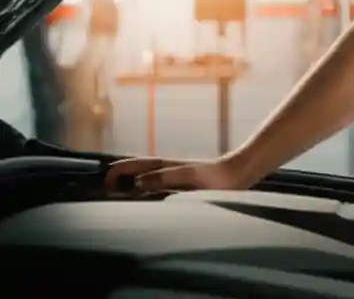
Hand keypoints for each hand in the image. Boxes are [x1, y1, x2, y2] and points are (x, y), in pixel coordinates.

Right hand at [103, 155, 251, 195]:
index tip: (104, 184)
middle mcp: (164, 170)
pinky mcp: (178, 187)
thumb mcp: (186, 176)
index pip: (132, 164)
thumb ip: (163, 178)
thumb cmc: (214, 175)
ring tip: (115, 200)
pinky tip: (142, 204)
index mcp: (163, 165)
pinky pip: (153, 189)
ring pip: (141, 180)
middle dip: (116, 180)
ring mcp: (170, 178)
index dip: (115, 172)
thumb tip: (136, 182)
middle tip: (103, 194)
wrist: (236, 176)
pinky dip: (141, 194)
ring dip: (127, 187)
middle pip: (133, 172)